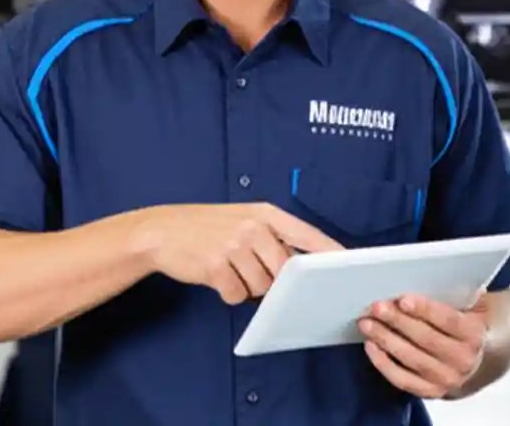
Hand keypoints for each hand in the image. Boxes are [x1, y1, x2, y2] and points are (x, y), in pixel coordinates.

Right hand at [139, 203, 342, 303]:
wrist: (161, 231)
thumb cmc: (207, 228)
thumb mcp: (243, 220)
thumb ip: (271, 238)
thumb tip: (299, 269)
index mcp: (265, 213)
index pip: (307, 234)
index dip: (329, 251)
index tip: (348, 264)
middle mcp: (253, 227)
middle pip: (285, 270)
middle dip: (275, 281)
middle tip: (253, 271)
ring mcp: (234, 245)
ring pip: (262, 287)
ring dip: (248, 286)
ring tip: (230, 268)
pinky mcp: (216, 266)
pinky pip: (237, 296)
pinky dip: (228, 293)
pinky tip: (216, 276)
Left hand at [359, 294, 487, 398]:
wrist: (476, 362)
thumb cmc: (464, 324)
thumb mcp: (469, 307)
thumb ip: (454, 294)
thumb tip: (421, 277)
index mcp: (475, 334)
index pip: (449, 321)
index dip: (426, 310)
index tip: (403, 300)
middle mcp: (463, 360)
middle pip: (426, 339)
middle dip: (398, 321)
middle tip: (376, 307)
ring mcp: (447, 379)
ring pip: (411, 359)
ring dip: (386, 339)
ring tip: (366, 323)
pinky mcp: (430, 392)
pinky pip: (403, 380)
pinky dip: (384, 364)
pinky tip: (371, 346)